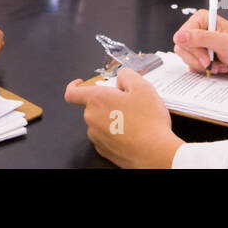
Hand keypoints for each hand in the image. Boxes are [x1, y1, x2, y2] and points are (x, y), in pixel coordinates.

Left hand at [64, 68, 182, 168]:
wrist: (155, 153)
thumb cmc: (148, 121)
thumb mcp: (142, 87)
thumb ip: (127, 75)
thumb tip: (121, 76)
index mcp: (97, 100)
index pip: (72, 93)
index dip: (74, 86)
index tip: (80, 83)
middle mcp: (92, 118)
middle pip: (93, 105)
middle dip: (107, 102)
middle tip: (128, 103)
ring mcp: (96, 136)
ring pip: (100, 121)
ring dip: (112, 118)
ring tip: (134, 121)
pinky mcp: (104, 150)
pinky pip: (105, 136)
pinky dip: (115, 133)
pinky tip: (131, 133)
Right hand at [172, 10, 227, 77]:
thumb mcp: (222, 43)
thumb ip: (200, 38)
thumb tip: (179, 36)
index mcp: (201, 20)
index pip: (181, 36)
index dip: (192, 49)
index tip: (206, 58)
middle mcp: (198, 30)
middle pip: (182, 48)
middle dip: (198, 59)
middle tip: (212, 63)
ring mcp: (199, 43)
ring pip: (187, 57)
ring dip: (203, 65)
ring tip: (218, 65)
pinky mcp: (201, 54)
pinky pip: (192, 64)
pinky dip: (204, 69)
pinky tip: (217, 67)